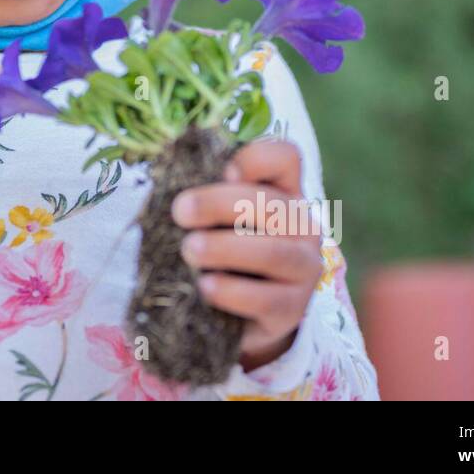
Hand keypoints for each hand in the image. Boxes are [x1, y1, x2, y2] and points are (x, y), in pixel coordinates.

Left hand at [170, 138, 323, 371]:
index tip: (223, 171)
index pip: (285, 158)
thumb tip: (170, 182)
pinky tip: (205, 287)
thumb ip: (205, 198)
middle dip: (219, 204)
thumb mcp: (215, 221)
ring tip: (189, 250)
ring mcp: (303, 268)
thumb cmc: (222, 253)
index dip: (256, 159)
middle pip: (270, 204)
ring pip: (273, 252)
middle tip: (180, 212)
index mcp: (283, 192)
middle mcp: (302, 225)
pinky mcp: (292, 308)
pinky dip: (232, 292)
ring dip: (225, 249)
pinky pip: (266, 298)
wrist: (238, 315)